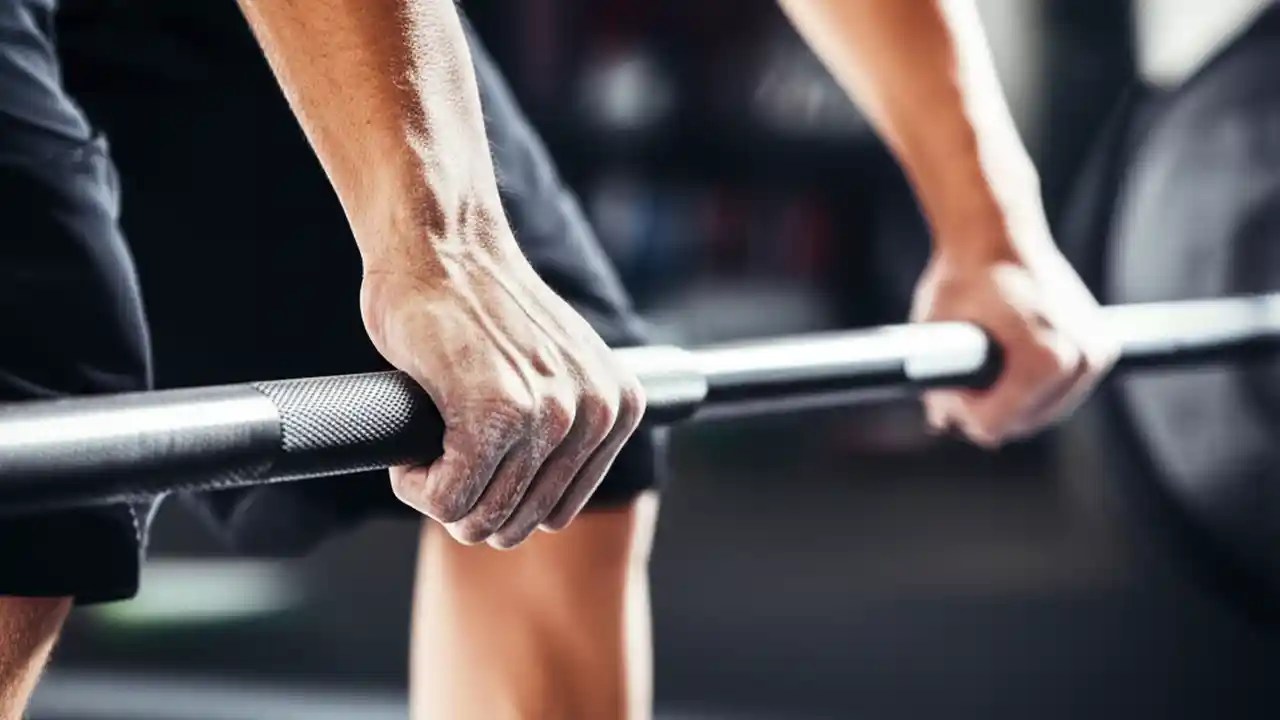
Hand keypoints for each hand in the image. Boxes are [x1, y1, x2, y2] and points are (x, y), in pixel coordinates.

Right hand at [360, 231, 645, 548]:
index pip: (554, 511)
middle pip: (518, 523)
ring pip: (481, 518)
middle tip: (441, 453)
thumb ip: (567, 424)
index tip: (475, 456)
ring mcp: (550, 416)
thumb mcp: (553, 368)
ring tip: (428, 444)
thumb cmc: (475, 305)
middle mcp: (596, 414)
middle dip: (469, 503)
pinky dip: (416, 486)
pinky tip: (412, 450)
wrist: (441, 243)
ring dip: (440, 494)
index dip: (501, 497)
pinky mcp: (495, 416)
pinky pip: (448, 500)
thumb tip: (544, 508)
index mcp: (619, 407)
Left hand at [911, 225, 1116, 446]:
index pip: (993, 425)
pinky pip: (1061, 389)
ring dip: (1013, 403)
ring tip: (978, 378)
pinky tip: (1006, 374)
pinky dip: (1034, 388)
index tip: (942, 390)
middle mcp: (1082, 359)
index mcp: (1047, 360)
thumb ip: (939, 385)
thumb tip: (941, 423)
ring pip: (1044, 410)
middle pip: (1022, 423)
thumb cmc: (964, 276)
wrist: (997, 232)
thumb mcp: (936, 334)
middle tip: (954, 390)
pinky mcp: (1102, 344)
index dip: (958, 412)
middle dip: (987, 411)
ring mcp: (1097, 353)